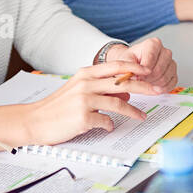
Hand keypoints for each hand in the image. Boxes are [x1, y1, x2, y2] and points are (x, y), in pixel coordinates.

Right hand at [23, 61, 148, 143]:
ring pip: (118, 103)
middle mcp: (86, 84)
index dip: (135, 67)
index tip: (149, 71)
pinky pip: (106, 121)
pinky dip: (110, 125)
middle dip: (144, 87)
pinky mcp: (82, 117)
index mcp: (85, 74)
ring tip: (142, 116)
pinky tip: (110, 127)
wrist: (35, 120)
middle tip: (158, 91)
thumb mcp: (78, 90)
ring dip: (133, 111)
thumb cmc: (57, 106)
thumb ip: (100, 87)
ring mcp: (84, 100)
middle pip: (122, 82)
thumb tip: (125, 91)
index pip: (115, 65)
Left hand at [106, 37, 177, 93]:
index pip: (150, 61)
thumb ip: (129, 67)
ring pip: (165, 78)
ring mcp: (171, 62)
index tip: (136, 76)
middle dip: (147, 79)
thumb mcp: (124, 61)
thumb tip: (137, 75)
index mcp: (154, 44)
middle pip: (158, 71)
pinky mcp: (174, 73)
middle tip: (139, 80)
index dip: (142, 72)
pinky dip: (162, 88)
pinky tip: (154, 87)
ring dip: (154, 85)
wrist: (134, 64)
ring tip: (145, 83)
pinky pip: (171, 83)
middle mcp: (165, 51)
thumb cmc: (131, 61)